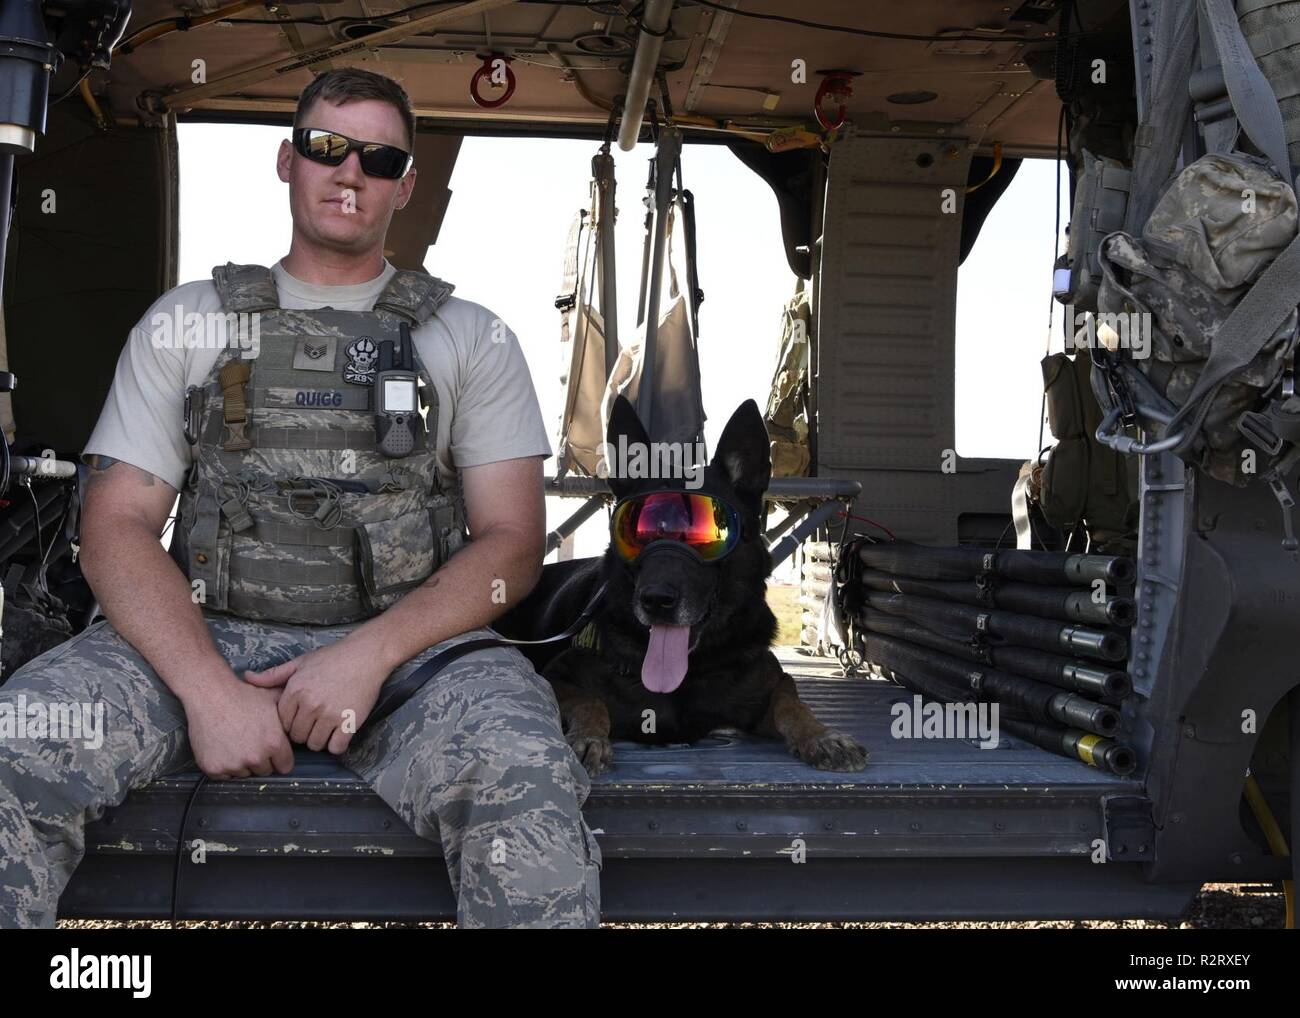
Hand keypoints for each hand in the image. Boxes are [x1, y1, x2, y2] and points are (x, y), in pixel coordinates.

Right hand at [183, 672, 295, 779]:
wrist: (211, 695)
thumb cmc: (243, 695)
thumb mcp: (274, 699)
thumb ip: (290, 712)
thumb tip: (304, 716)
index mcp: (274, 743)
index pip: (285, 766)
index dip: (280, 758)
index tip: (273, 751)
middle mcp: (256, 758)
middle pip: (265, 770)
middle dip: (261, 760)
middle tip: (251, 742)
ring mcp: (234, 765)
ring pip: (244, 773)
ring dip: (242, 763)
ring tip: (235, 741)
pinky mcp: (214, 768)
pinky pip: (224, 775)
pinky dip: (223, 765)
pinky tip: (223, 747)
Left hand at [244, 638, 387, 754]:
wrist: (366, 655)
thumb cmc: (332, 658)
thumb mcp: (300, 663)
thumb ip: (273, 675)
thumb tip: (247, 678)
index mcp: (296, 691)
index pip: (282, 722)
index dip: (291, 721)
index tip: (301, 716)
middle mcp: (311, 705)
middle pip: (297, 736)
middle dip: (304, 732)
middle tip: (314, 722)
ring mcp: (330, 715)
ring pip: (315, 744)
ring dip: (319, 740)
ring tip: (326, 728)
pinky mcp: (349, 723)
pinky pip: (336, 747)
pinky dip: (336, 744)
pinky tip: (339, 733)